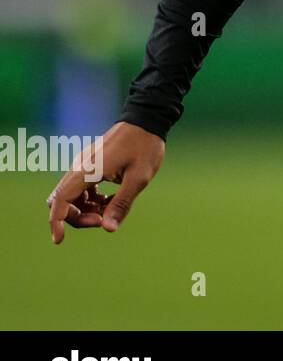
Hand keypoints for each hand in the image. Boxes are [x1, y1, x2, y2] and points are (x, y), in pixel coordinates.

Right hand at [47, 121, 165, 243]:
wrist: (146, 120)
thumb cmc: (145, 147)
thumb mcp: (138, 179)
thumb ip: (121, 204)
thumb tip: (108, 228)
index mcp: (87, 170)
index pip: (60, 200)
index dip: (56, 222)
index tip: (59, 240)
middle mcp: (80, 168)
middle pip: (63, 201)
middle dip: (77, 217)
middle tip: (103, 220)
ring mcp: (84, 166)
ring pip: (73, 196)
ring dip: (86, 210)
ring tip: (110, 210)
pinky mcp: (91, 166)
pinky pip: (83, 189)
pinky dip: (92, 200)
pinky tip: (111, 200)